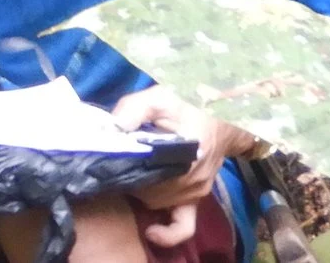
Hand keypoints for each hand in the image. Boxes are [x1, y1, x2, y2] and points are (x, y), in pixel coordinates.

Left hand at [114, 87, 253, 248]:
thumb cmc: (186, 105)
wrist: (218, 117)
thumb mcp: (158, 97)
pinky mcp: (197, 199)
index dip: (126, 167)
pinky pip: (184, 226)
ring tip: (131, 174)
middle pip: (148, 190)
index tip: (111, 160)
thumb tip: (113, 127)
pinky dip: (167, 232)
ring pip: (157, 203)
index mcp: (186, 151)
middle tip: (118, 163)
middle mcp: (192, 178)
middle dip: (130, 179)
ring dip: (142, 192)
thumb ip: (134, 108)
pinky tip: (151, 231)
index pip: (147, 171)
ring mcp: (196, 191)